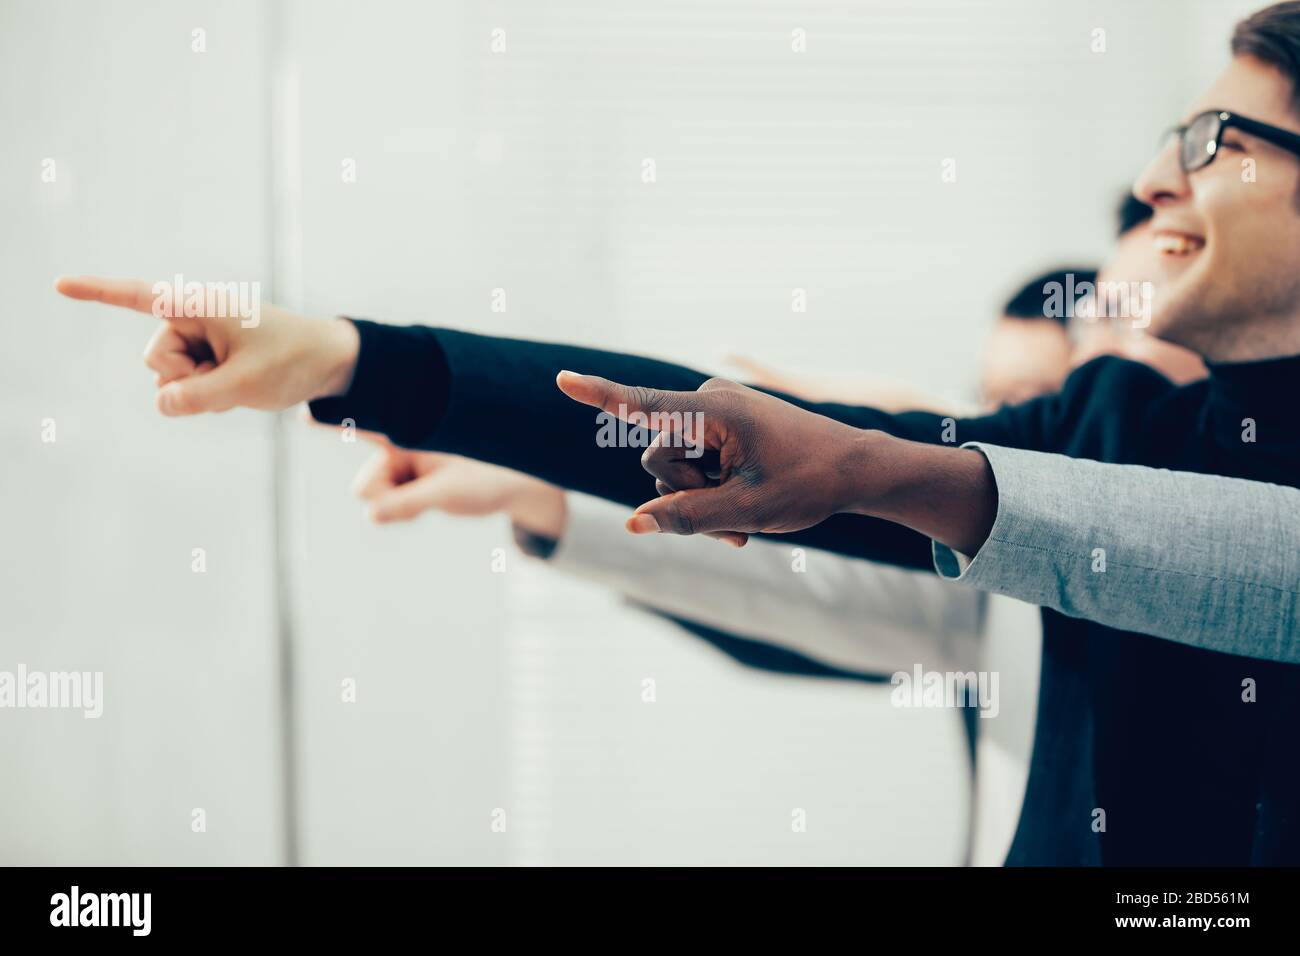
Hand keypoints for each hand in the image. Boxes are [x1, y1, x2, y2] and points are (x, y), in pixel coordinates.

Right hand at [55, 276, 358, 415]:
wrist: (331, 361)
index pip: (140, 298)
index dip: (97, 293)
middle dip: (186, 378)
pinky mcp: (208, 358)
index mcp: (202, 306)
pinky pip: (188, 387)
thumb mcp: (243, 386)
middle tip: (234, 374)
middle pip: (156, 360)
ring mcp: (201, 339)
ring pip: (170, 379)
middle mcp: (194, 317)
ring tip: (242, 379)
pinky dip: (210, 394)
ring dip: (202, 390)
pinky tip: (239, 385)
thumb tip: (159, 403)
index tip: (59, 284)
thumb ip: (194, 398)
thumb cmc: (292, 361)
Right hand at [339, 426, 566, 535]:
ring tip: (434, 493)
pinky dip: (402, 509)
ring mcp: (399, 463)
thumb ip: (409, 502)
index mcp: (411, 429)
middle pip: (366, 483)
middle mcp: (399, 442)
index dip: (333, 414)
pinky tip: (425, 502)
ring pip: (372, 496)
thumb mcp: (449, 491)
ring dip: (398, 504)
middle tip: (422, 495)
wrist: (512, 486)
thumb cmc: (486, 478)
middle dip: (387, 496)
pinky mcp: (402, 481)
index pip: (365, 420)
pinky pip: (385, 505)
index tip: (301, 406)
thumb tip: (369, 515)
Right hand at [556, 371, 882, 546]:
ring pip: (675, 470)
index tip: (561, 379)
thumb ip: (687, 517)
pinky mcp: (723, 426)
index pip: (643, 405)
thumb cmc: (809, 484)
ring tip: (744, 522)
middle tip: (735, 521)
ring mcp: (715, 413)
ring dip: (702, 500)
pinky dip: (712, 492)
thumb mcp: (747, 509)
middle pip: (659, 461)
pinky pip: (695, 465)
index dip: (598, 396)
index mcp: (713, 410)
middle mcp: (708, 403)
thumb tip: (632, 523)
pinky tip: (741, 515)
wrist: (857, 469)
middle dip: (686, 496)